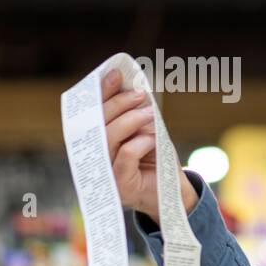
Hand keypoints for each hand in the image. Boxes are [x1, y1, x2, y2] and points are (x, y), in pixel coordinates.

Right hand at [100, 68, 197, 221]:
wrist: (173, 191)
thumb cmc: (156, 158)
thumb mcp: (146, 130)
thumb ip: (136, 112)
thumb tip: (133, 85)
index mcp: (96, 140)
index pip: (92, 112)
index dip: (101, 92)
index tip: (115, 74)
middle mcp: (94, 156)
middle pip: (97, 123)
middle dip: (118, 103)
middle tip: (139, 94)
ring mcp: (103, 172)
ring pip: (109, 137)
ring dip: (131, 120)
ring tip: (150, 113)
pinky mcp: (119, 185)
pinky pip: (125, 155)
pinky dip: (140, 142)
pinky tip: (152, 140)